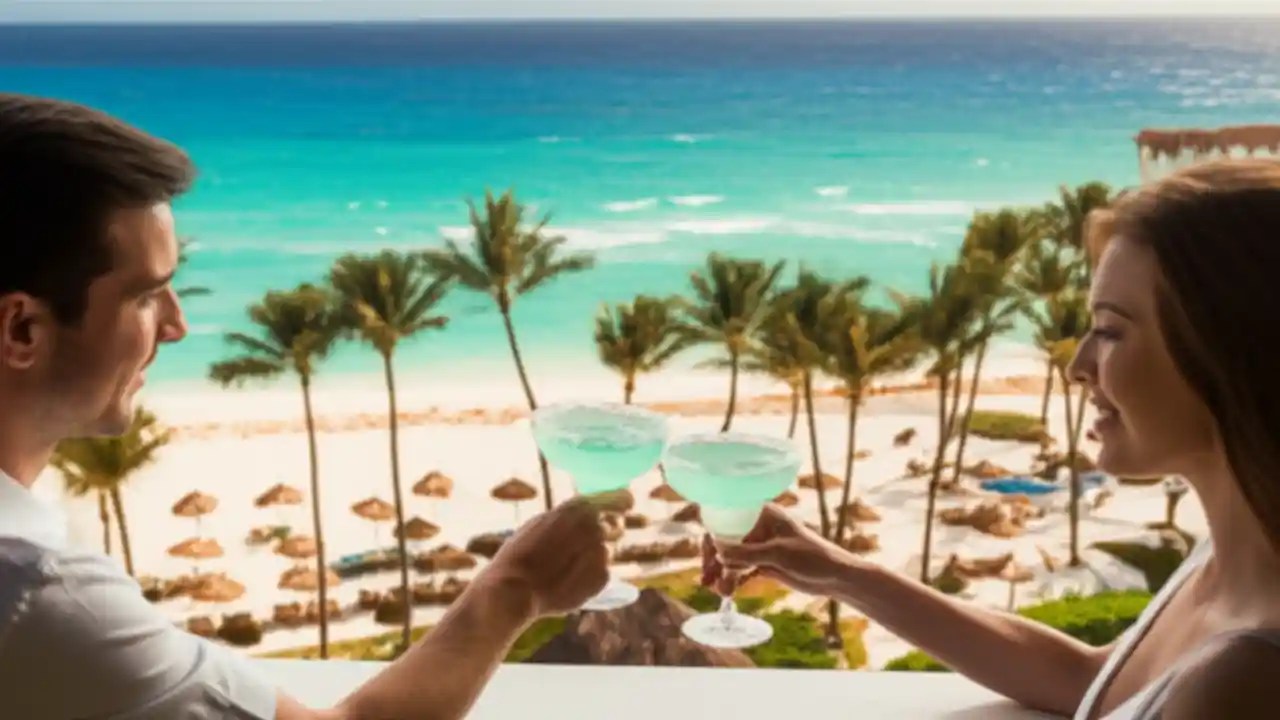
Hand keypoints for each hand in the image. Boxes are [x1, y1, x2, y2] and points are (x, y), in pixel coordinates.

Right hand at [484, 492, 626, 617]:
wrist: (516, 588)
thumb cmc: (520, 553)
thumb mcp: (541, 522)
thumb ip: (568, 517)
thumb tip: (588, 514)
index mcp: (580, 508)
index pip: (619, 499)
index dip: (621, 502)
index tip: (626, 505)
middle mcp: (596, 527)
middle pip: (613, 527)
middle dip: (602, 535)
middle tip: (578, 548)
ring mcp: (602, 553)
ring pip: (606, 551)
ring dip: (592, 557)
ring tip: (566, 568)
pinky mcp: (603, 577)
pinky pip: (602, 572)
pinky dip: (590, 576)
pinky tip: (568, 581)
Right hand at [702, 504, 845, 596]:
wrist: (834, 577)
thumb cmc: (811, 557)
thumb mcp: (777, 554)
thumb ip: (746, 553)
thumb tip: (716, 552)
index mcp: (761, 513)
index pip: (727, 516)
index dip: (711, 532)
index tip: (707, 553)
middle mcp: (757, 526)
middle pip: (723, 538)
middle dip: (712, 558)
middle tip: (706, 578)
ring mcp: (758, 545)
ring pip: (729, 556)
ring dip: (721, 573)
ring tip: (720, 592)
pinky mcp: (762, 563)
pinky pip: (739, 569)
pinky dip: (731, 579)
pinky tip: (726, 592)